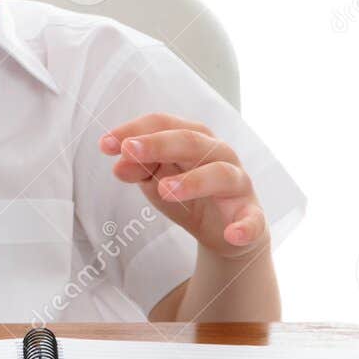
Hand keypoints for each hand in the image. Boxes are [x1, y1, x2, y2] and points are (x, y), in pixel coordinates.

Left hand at [99, 113, 267, 257]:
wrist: (224, 231)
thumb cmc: (189, 197)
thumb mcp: (156, 182)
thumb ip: (139, 170)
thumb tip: (118, 164)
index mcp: (194, 138)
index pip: (164, 124)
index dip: (134, 130)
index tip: (105, 144)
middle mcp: (219, 153)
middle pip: (191, 141)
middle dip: (159, 144)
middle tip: (129, 151)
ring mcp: (238, 183)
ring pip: (220, 174)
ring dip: (193, 181)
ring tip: (163, 190)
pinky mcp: (251, 214)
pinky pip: (252, 219)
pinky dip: (245, 227)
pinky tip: (233, 234)